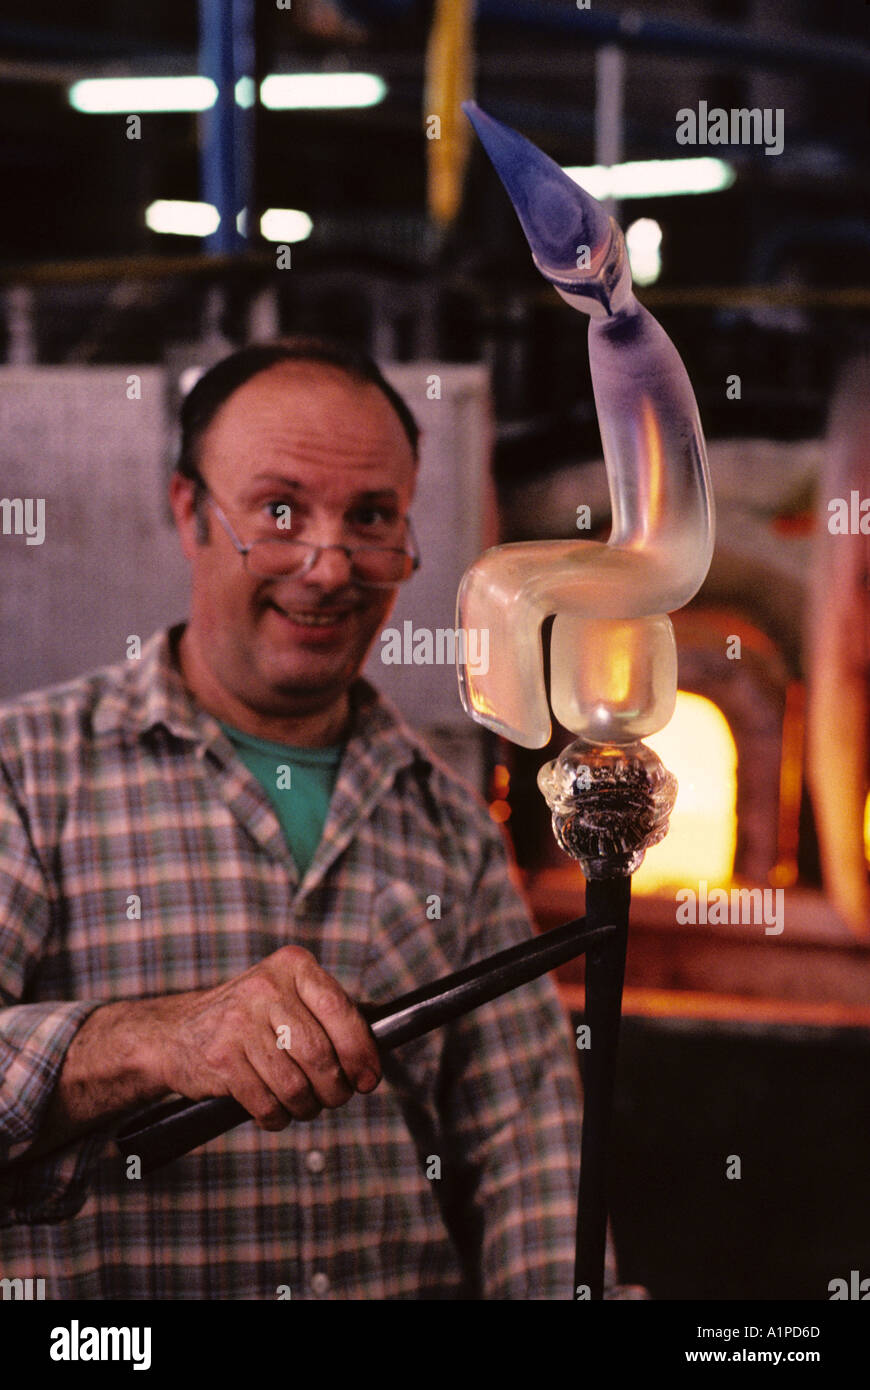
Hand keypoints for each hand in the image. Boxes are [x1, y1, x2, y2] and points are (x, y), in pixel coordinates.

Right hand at [150, 946, 380, 1129]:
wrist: (177, 1033)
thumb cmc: (250, 1020)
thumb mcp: (287, 997)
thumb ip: (327, 1016)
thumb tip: (372, 1058)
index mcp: (292, 965)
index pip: (340, 1010)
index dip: (361, 1051)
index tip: (369, 1078)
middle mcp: (265, 987)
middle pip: (320, 1054)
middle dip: (336, 1088)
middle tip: (336, 1097)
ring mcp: (239, 1022)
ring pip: (295, 1085)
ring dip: (307, 1107)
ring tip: (305, 1105)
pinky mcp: (220, 1058)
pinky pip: (266, 1104)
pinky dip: (278, 1118)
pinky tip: (276, 1112)